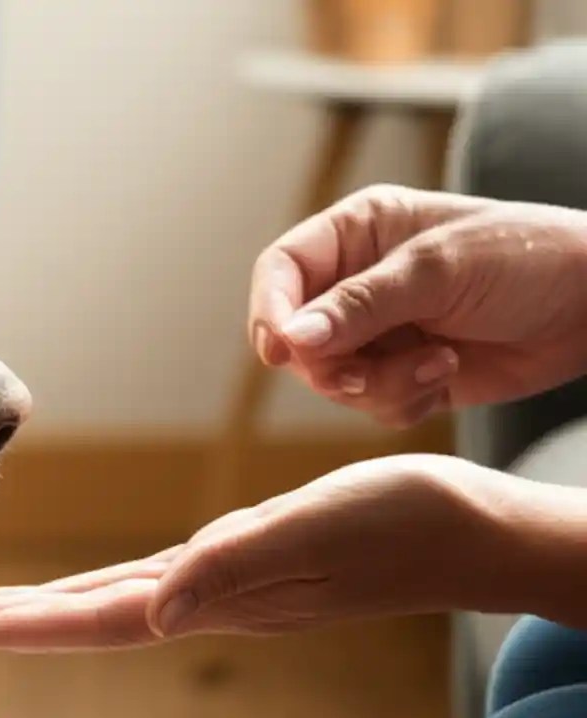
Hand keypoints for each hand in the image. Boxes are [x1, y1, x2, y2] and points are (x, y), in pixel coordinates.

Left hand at [0, 454, 514, 650]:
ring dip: (52, 606)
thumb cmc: (400, 523)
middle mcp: (211, 595)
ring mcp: (228, 582)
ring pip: (116, 598)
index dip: (31, 624)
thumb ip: (237, 568)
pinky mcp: (246, 560)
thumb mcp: (316, 529)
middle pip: (92, 614)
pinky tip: (95, 587)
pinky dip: (108, 584)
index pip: (103, 616)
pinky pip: (155, 576)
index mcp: (218, 593)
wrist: (463, 529)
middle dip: (18, 620)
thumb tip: (160, 611)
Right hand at [249, 185, 586, 426]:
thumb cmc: (527, 258)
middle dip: (329, 363)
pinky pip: (369, 403)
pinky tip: (444, 375)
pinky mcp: (405, 373)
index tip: (281, 348)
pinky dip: (399, 400)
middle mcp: (358, 281)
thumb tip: (291, 340)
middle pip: (297, 335)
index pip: (282, 270)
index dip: (270, 308)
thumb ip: (360, 306)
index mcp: (358, 234)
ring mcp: (380, 331)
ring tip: (433, 365)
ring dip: (375, 384)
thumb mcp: (438, 272)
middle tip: (361, 375)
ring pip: (331, 377)